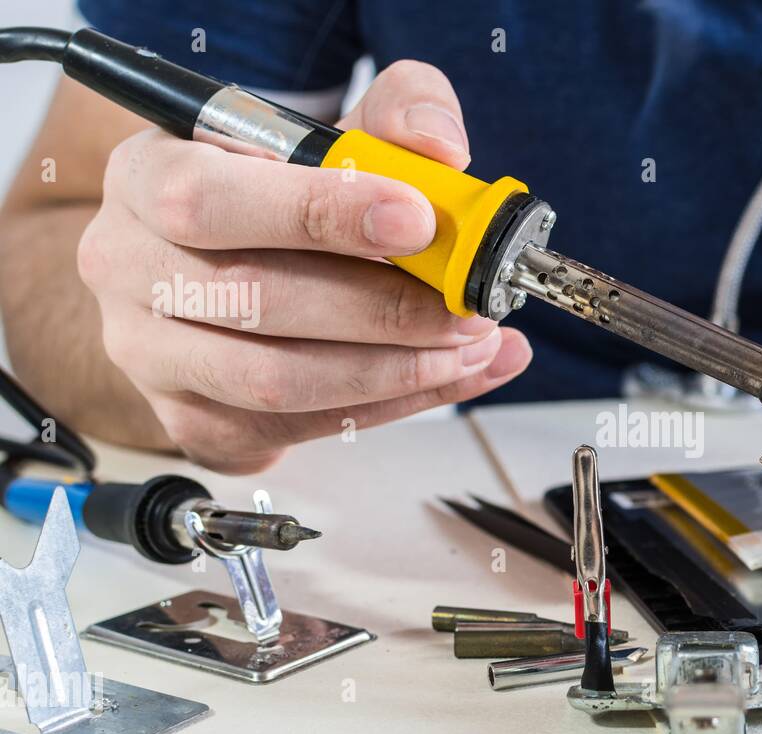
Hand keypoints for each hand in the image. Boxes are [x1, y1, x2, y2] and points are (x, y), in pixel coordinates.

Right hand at [76, 60, 530, 473]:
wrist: (229, 266)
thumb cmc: (281, 194)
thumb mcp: (335, 131)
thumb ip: (396, 114)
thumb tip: (440, 147)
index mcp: (148, 176)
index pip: (212, 198)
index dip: (318, 212)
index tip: (416, 221)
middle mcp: (129, 267)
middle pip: (254, 300)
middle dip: (382, 310)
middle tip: (464, 307)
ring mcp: (152, 355)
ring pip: (275, 380)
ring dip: (392, 370)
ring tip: (468, 345)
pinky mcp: (194, 421)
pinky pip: (297, 428)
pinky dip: (390, 407)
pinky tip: (447, 376)